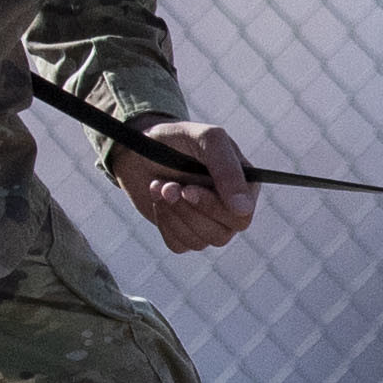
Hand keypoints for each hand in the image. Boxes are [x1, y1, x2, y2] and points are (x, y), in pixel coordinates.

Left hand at [111, 121, 257, 252]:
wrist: (138, 147)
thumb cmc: (178, 137)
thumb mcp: (206, 139)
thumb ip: (228, 169)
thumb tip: (244, 210)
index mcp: (244, 186)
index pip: (242, 217)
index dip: (214, 208)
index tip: (188, 189)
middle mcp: (229, 208)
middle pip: (222, 234)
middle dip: (189, 211)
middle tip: (168, 186)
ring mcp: (207, 222)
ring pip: (200, 242)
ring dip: (174, 214)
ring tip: (160, 187)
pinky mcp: (183, 232)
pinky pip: (179, 245)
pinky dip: (165, 224)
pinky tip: (158, 201)